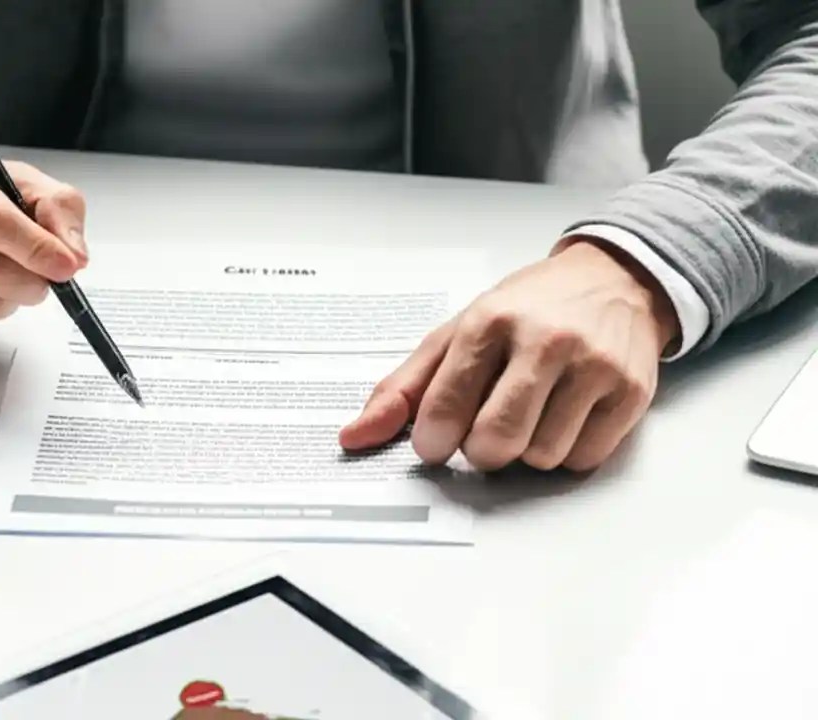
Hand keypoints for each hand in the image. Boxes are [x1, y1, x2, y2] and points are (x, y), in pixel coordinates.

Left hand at [339, 239, 678, 471]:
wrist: (614, 280)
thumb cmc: (527, 310)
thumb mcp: (457, 334)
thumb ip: (402, 389)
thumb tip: (354, 437)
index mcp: (489, 321)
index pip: (445, 404)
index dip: (432, 439)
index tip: (434, 441)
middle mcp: (544, 340)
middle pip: (495, 440)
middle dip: (480, 450)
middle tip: (484, 431)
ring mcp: (593, 365)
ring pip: (540, 456)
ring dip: (526, 450)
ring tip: (531, 413)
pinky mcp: (630, 392)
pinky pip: (583, 459)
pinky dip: (566, 452)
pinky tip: (564, 417)